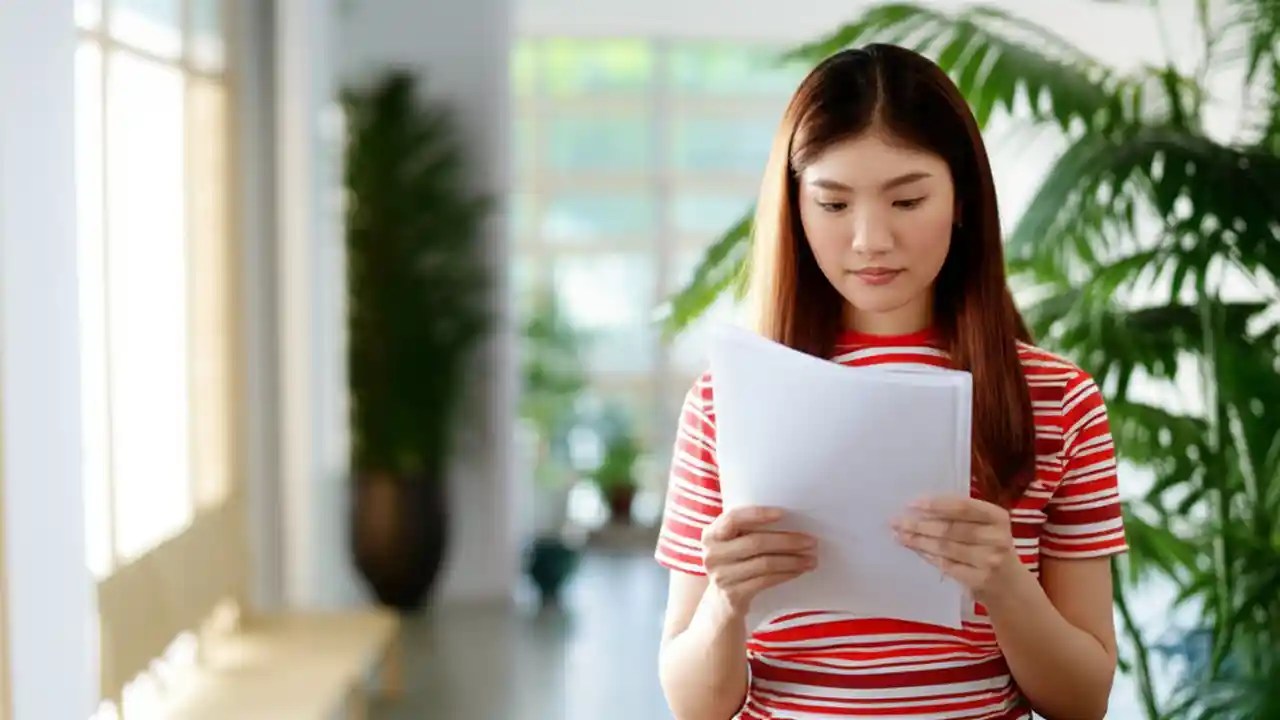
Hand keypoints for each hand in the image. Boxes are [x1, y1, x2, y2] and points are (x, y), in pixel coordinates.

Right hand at [702, 506, 816, 617]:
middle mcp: (712, 554)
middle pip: (755, 543)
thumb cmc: (734, 563)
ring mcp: (721, 576)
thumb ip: (747, 529)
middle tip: (811, 541)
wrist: (721, 602)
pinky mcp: (734, 595)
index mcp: (711, 534)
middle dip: (787, 541)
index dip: (758, 515)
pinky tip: (799, 570)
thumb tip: (790, 519)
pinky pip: (766, 581)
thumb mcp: (732, 543)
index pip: (733, 518)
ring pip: (764, 564)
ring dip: (793, 560)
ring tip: (811, 558)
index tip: (784, 513)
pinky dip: (786, 574)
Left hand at [892, 495, 1024, 601]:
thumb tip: (919, 506)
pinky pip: (946, 565)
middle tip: (896, 521)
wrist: (1010, 585)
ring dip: (918, 541)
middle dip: (919, 524)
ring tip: (899, 535)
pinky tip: (915, 550)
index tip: (911, 503)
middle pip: (950, 529)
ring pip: (945, 548)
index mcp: (997, 517)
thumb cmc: (991, 547)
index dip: (935, 504)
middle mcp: (996, 538)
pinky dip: (927, 556)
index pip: (963, 507)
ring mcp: (989, 561)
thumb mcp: (987, 526)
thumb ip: (962, 515)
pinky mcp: (979, 580)